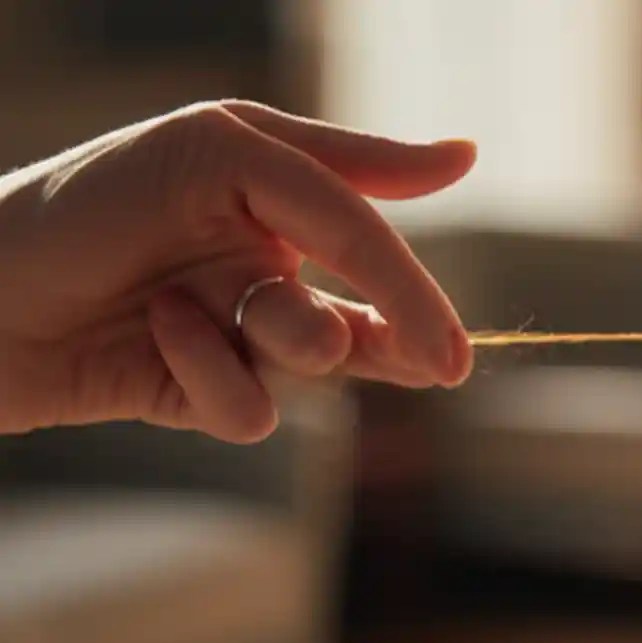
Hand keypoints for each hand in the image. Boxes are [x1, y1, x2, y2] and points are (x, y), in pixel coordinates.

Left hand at [0, 101, 475, 442]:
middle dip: (392, 334)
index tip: (453, 351)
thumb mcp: (225, 153)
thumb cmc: (90, 200)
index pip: (369, 244)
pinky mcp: (199, 390)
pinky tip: (158, 335)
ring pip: (311, 364)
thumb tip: (469, 153)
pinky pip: (250, 408)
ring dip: (280, 338)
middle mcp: (263, 261)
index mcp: (276, 197)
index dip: (415, 292)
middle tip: (436, 366)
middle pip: (363, 317)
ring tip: (219, 312)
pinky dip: (212, 375)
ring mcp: (233, 329)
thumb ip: (349, 168)